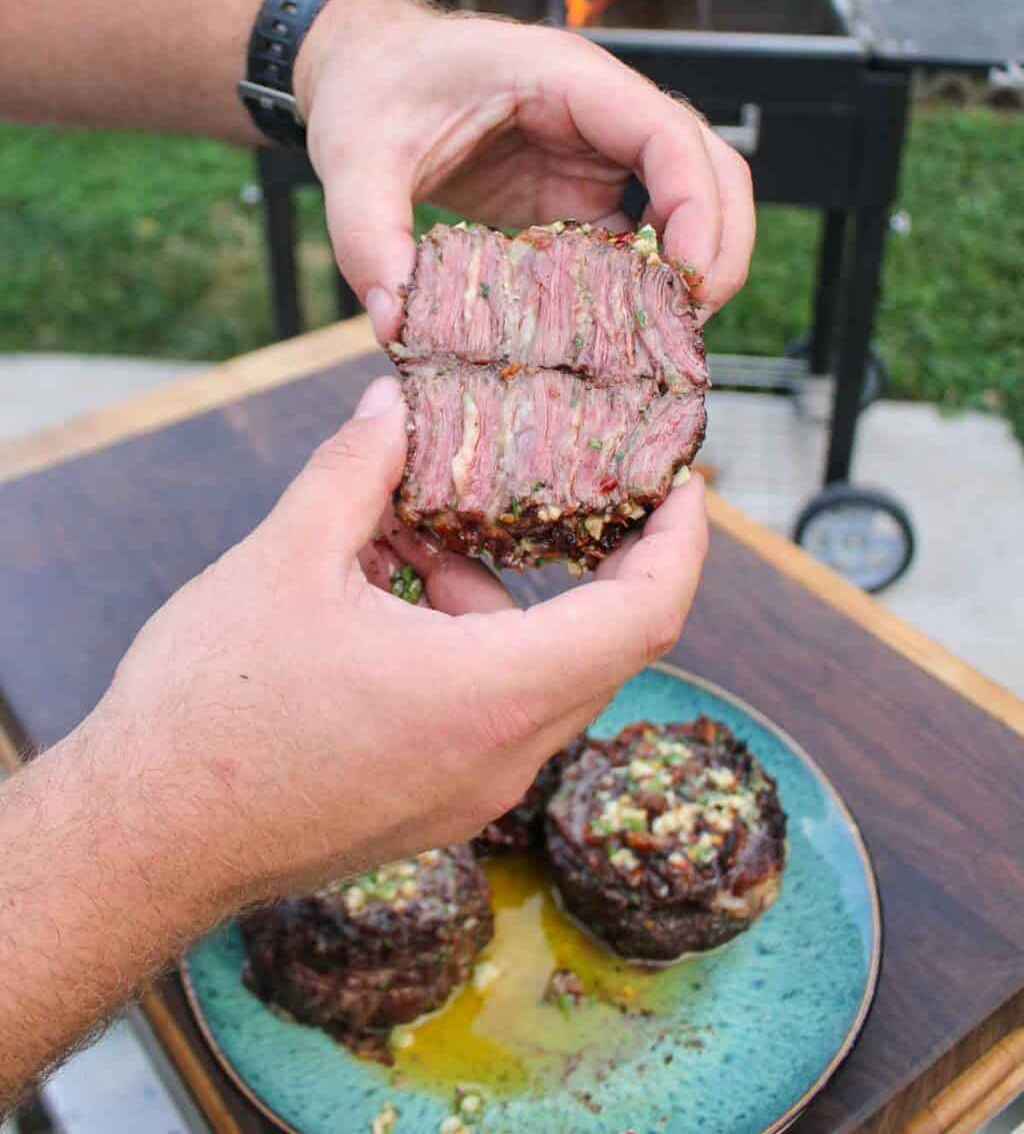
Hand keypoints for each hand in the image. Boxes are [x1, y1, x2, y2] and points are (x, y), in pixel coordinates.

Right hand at [91, 373, 706, 911]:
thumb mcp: (288, 557)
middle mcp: (502, 755)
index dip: (682, 541)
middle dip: (569, 555)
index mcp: (492, 693)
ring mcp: (468, 793)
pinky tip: (381, 595)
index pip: (646, 614)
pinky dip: (459, 643)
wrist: (141, 841)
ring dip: (487, 594)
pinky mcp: (429, 805)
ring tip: (400, 532)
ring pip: (528, 670)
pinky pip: (485, 709)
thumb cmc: (212, 710)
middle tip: (540, 483)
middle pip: (594, 641)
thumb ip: (360, 469)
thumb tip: (394, 406)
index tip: (686, 484)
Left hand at [296, 0, 753, 339]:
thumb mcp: (355, 157)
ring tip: (662, 338)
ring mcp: (593, 155)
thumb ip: (369, 235)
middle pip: (708, 169)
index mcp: (565, 80)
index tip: (686, 282)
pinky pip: (634, 239)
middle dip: (718, 248)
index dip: (697, 208)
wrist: (360, 67)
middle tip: (688, 326)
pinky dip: (640, 285)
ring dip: (690, 269)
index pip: (669, 134)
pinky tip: (615, 334)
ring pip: (686, 204)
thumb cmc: (371, 87)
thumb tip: (398, 321)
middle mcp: (598, 114)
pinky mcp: (574, 194)